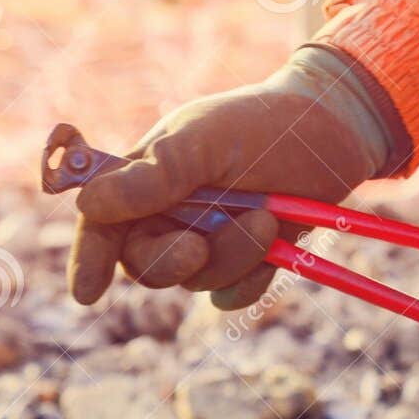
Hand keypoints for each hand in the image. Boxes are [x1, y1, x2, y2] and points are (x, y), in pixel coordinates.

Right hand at [67, 49, 390, 309]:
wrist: (332, 133)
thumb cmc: (262, 124)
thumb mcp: (203, 141)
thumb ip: (152, 177)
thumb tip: (88, 206)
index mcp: (144, 177)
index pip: (102, 224)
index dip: (89, 258)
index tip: (86, 293)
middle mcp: (169, 213)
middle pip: (145, 264)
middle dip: (171, 261)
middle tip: (199, 246)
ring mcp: (207, 240)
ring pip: (195, 280)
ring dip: (231, 255)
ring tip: (265, 214)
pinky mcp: (244, 261)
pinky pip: (232, 294)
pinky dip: (253, 277)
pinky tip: (276, 243)